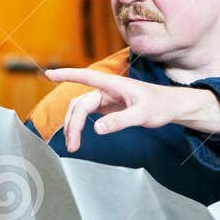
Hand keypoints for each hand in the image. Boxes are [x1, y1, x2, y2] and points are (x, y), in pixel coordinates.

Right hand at [43, 68, 219, 151]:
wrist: (171, 107)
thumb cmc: (160, 106)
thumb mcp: (142, 115)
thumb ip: (120, 121)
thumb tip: (97, 129)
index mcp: (114, 85)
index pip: (85, 77)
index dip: (66, 74)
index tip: (48, 73)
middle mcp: (107, 90)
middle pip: (80, 103)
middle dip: (72, 123)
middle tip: (72, 146)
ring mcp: (107, 98)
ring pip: (81, 109)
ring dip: (74, 126)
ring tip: (73, 146)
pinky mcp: (109, 107)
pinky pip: (88, 114)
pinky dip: (80, 124)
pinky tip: (78, 136)